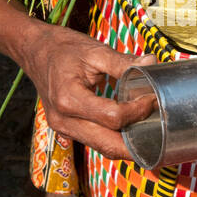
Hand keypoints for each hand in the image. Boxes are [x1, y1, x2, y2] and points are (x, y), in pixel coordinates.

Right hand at [19, 23, 156, 158]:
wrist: (33, 50)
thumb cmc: (62, 48)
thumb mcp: (94, 50)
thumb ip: (123, 62)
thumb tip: (152, 62)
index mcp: (68, 99)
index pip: (112, 118)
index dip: (137, 111)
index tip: (152, 99)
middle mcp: (63, 120)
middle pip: (108, 145)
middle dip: (137, 145)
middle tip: (162, 133)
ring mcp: (63, 128)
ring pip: (102, 148)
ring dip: (127, 145)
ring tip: (150, 134)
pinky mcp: (66, 129)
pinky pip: (95, 141)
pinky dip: (115, 139)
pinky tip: (132, 131)